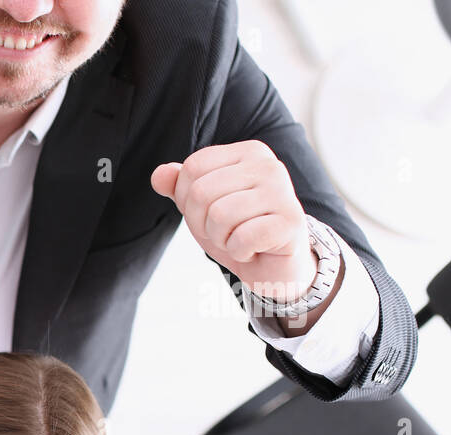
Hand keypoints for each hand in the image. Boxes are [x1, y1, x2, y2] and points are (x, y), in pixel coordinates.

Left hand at [151, 142, 316, 301]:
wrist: (274, 266)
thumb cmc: (238, 230)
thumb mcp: (202, 207)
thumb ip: (180, 187)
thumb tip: (159, 175)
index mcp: (248, 152)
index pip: (192, 168)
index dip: (188, 200)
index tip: (211, 213)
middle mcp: (269, 165)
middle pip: (201, 193)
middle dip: (203, 223)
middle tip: (227, 231)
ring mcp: (283, 192)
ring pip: (219, 216)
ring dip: (221, 239)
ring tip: (240, 239)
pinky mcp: (291, 222)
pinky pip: (241, 239)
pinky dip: (239, 252)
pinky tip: (254, 250)